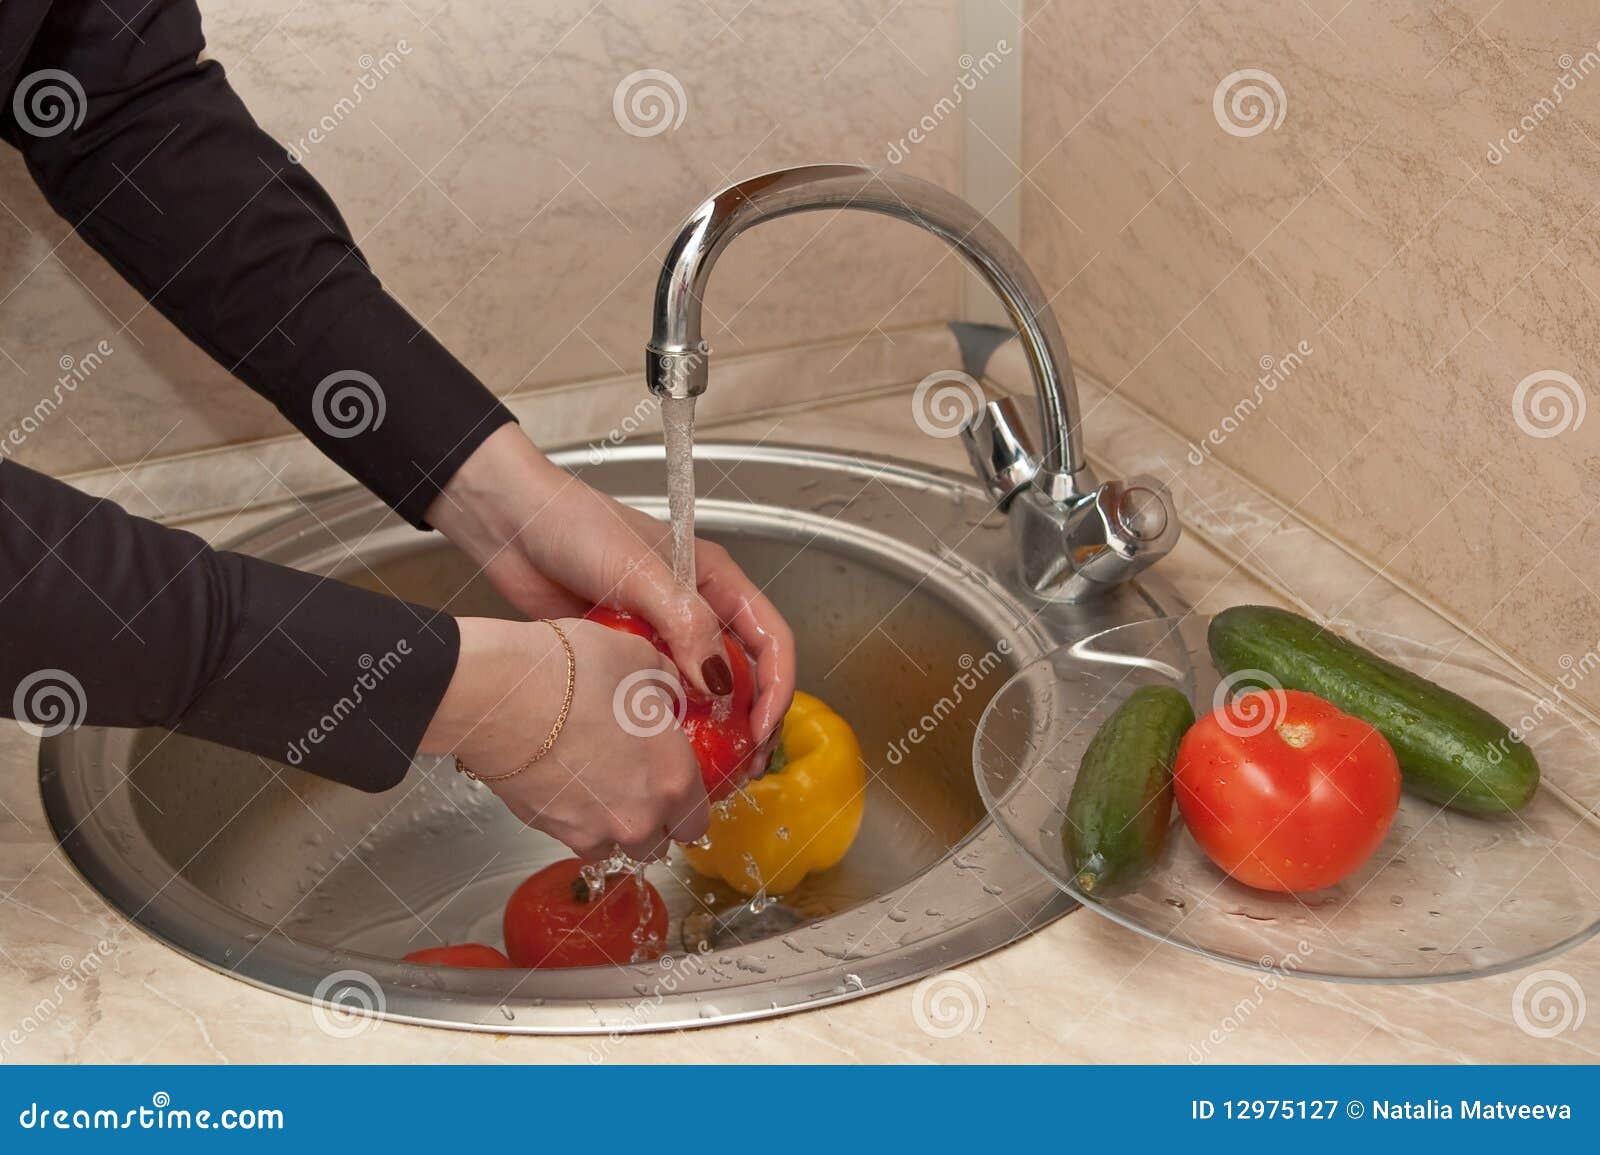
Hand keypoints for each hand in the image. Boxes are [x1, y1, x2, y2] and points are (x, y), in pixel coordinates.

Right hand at [418, 616, 708, 860]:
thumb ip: (668, 683)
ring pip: (617, 845)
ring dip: (615, 826)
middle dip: (655, 821)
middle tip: (638, 783)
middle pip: (660, 843)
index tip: (676, 784)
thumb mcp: (639, 658)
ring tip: (599, 785)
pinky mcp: (549, 831)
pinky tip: (566, 783)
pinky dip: (578, 821)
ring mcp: (592, 831)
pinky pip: (577, 837)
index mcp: (674, 779)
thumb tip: (672, 693)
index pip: (698, 820)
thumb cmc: (575, 671)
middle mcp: (639, 818)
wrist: (497, 693)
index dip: (689, 804)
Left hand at [426, 424, 795, 745]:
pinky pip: (657, 697)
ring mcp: (659, 636)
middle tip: (747, 764)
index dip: (777, 686)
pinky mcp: (624, 656)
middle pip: (745, 673)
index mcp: (714, 580)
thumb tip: (719, 684)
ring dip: (712, 731)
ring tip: (712, 771)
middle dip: (752, 719)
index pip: (770, 638)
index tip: (762, 728)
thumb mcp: (640, 571)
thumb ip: (686, 623)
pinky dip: (667, 726)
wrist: (510, 526)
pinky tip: (662, 753)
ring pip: (702, 692)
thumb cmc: (574, 526)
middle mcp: (695, 610)